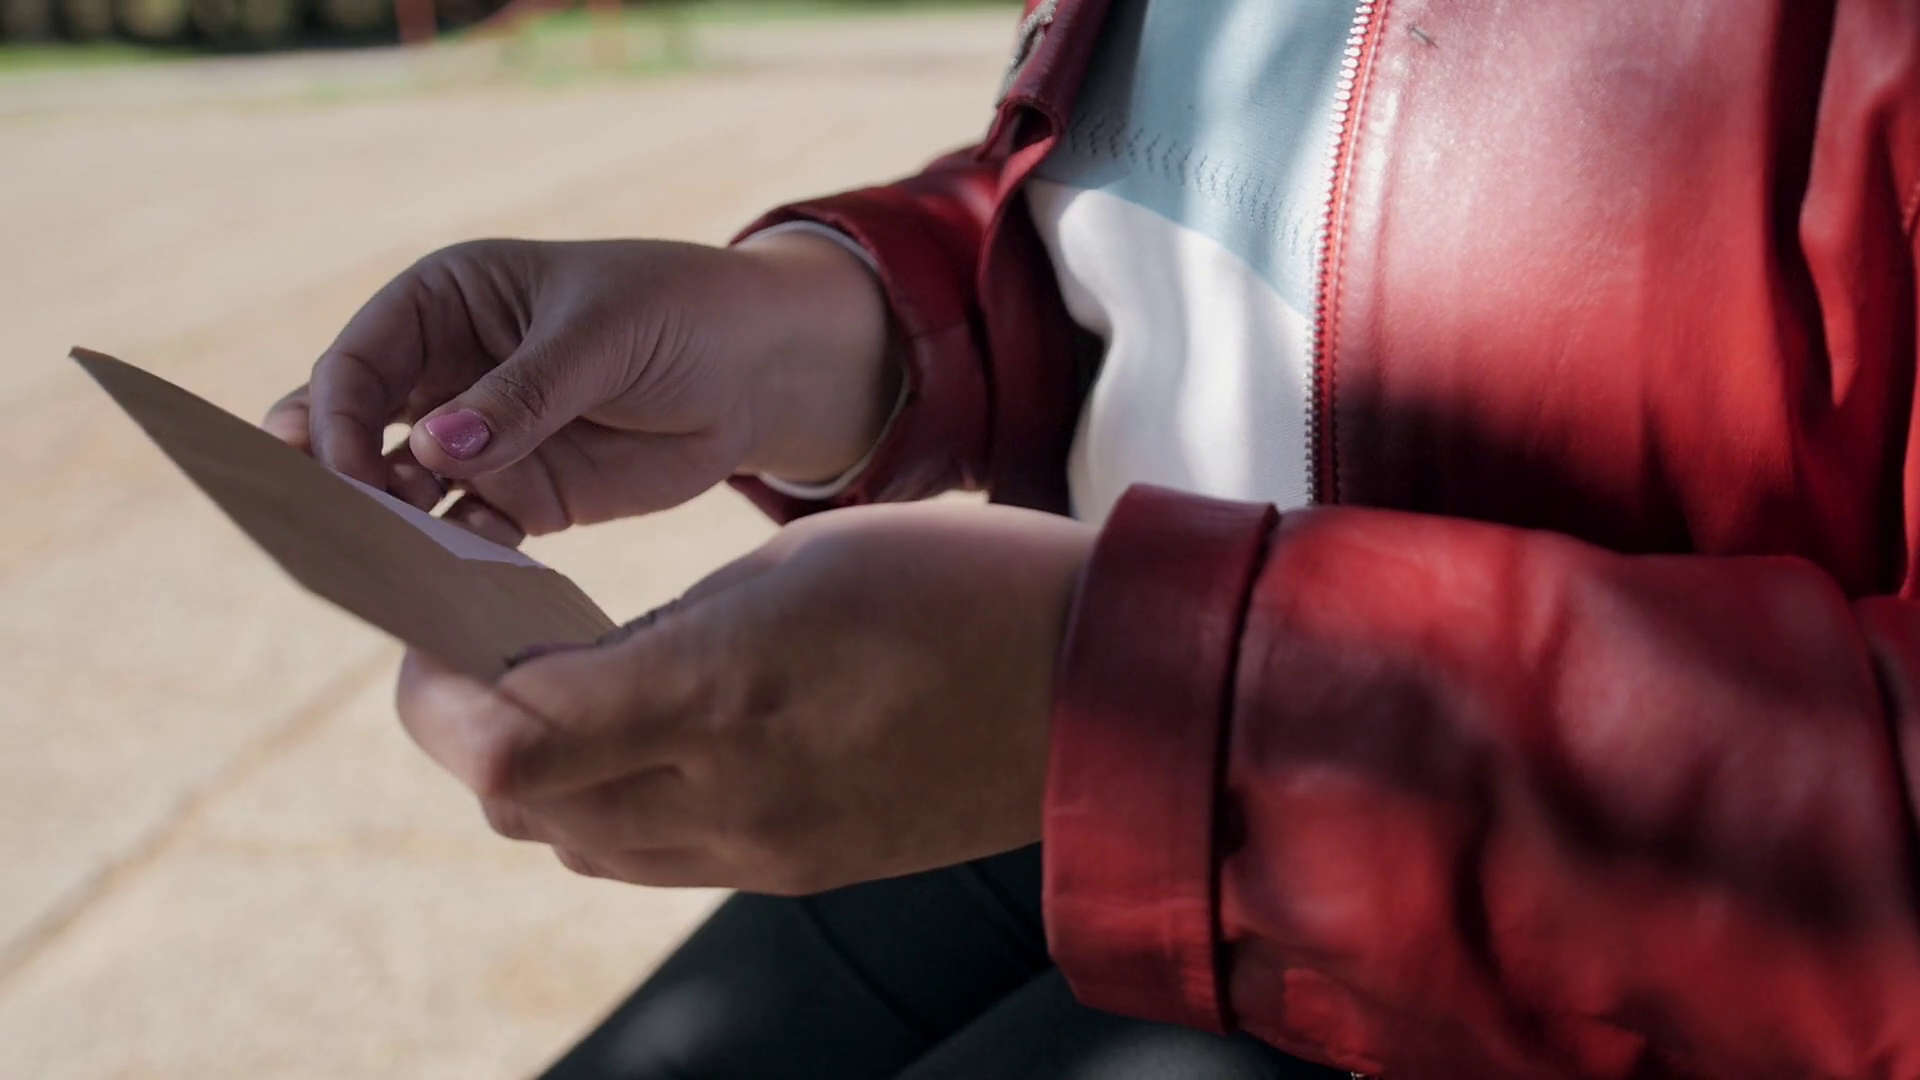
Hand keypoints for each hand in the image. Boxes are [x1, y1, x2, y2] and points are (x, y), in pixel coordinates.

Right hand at [263, 233, 896, 539]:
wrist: (760, 372)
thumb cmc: (679, 315)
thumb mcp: (603, 336)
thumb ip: (522, 392)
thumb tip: (435, 446)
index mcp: (444, 301)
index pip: (357, 362)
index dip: (338, 420)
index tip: (349, 479)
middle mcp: (444, 373)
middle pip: (355, 430)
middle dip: (330, 479)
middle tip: (314, 530)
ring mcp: (478, 443)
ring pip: (398, 493)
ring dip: (387, 531)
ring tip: (384, 572)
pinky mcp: (520, 500)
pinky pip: (463, 537)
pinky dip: (452, 562)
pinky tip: (458, 586)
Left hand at [394, 502, 1095, 894]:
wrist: (1098, 686)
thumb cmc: (962, 585)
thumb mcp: (796, 563)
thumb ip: (669, 629)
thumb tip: (584, 669)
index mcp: (723, 693)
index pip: (507, 743)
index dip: (439, 696)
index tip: (442, 636)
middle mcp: (730, 797)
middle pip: (523, 807)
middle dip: (472, 734)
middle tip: (490, 657)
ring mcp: (767, 851)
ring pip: (582, 845)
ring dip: (541, 778)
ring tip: (569, 698)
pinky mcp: (803, 870)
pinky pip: (658, 858)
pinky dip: (615, 805)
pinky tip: (652, 738)